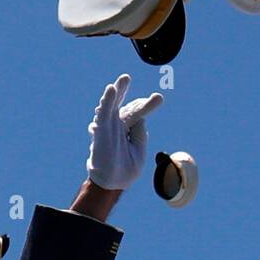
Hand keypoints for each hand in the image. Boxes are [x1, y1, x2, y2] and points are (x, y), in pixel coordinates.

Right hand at [85, 74, 163, 191]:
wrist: (114, 183)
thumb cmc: (125, 170)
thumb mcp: (140, 151)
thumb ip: (140, 134)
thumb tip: (141, 118)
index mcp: (126, 130)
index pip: (136, 113)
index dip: (145, 106)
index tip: (158, 98)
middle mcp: (116, 126)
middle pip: (122, 104)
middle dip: (124, 91)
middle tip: (126, 77)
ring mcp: (108, 127)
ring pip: (111, 105)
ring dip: (117, 91)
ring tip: (124, 78)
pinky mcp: (102, 131)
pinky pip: (104, 114)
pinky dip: (108, 101)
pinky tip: (112, 89)